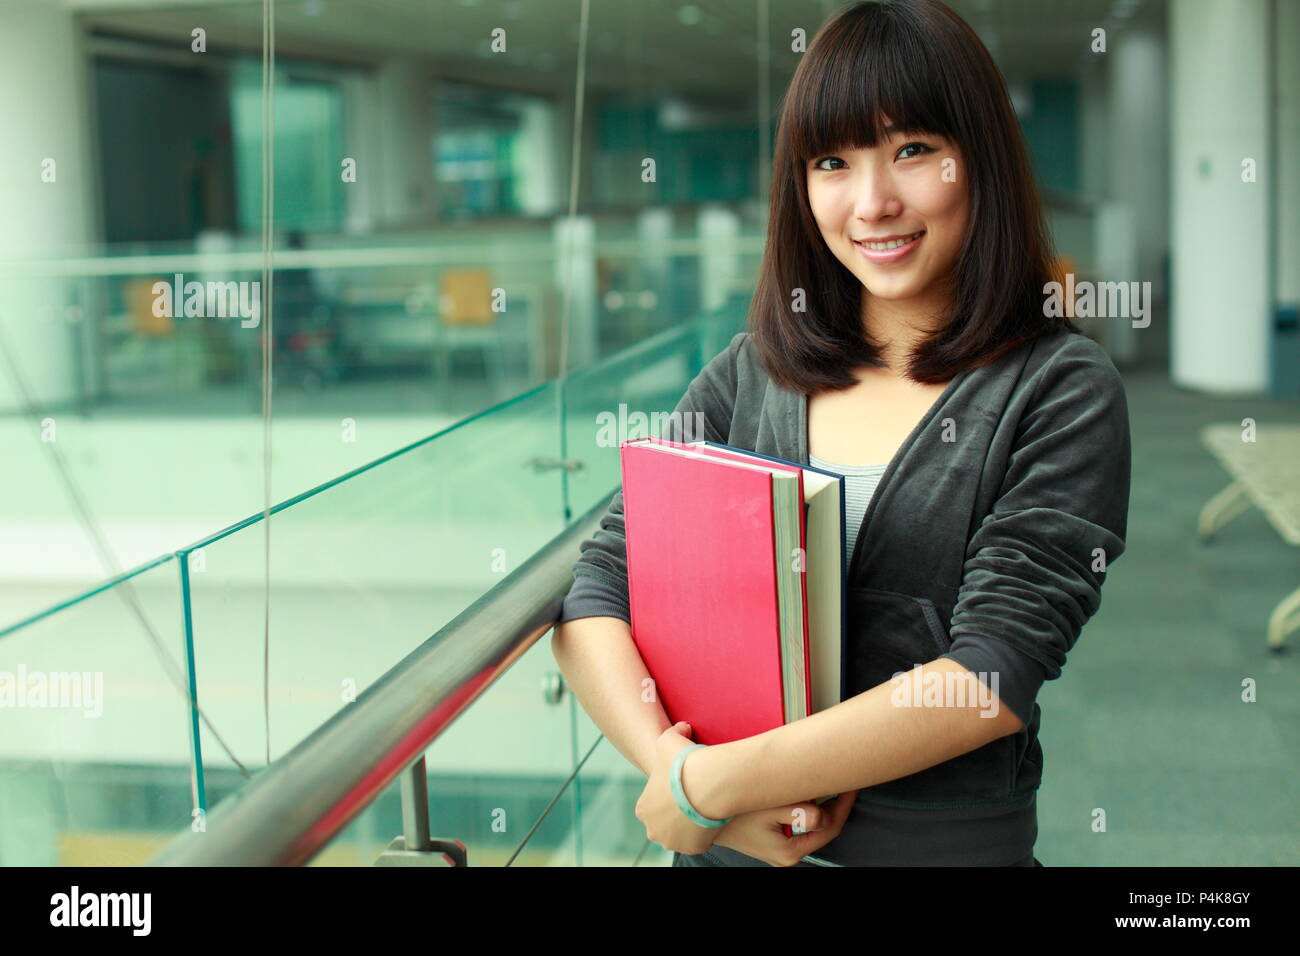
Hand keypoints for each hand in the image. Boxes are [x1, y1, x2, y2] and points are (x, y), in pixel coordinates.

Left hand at [634, 721, 719, 855]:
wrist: (708, 784)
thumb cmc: (684, 761)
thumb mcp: (669, 738)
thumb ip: (674, 732)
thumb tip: (683, 727)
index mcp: (643, 808)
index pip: (653, 802)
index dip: (667, 791)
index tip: (681, 783)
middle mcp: (653, 830)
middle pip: (665, 821)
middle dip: (676, 812)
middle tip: (694, 796)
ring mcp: (673, 842)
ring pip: (681, 833)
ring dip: (689, 824)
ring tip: (704, 806)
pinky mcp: (694, 849)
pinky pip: (699, 841)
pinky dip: (704, 832)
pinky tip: (712, 816)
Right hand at [711, 791, 857, 866]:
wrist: (701, 813)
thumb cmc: (733, 811)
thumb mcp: (769, 807)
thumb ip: (800, 812)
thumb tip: (822, 815)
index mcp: (790, 852)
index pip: (831, 827)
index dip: (845, 803)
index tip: (852, 785)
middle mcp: (786, 854)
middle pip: (822, 825)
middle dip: (831, 800)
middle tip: (840, 779)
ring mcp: (779, 847)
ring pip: (810, 821)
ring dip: (815, 800)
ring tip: (817, 780)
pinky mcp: (772, 838)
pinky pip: (796, 820)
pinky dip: (801, 804)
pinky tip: (797, 789)